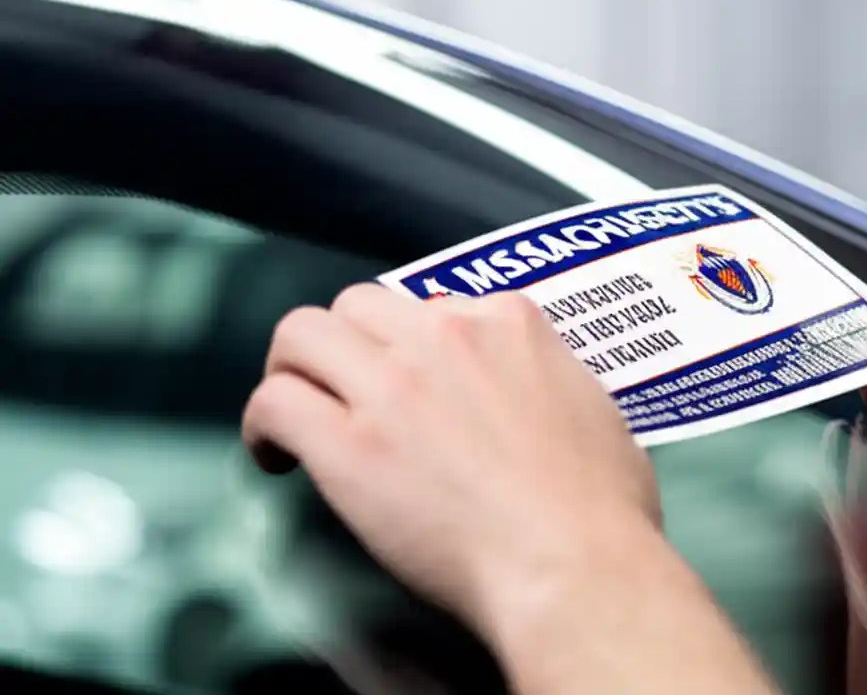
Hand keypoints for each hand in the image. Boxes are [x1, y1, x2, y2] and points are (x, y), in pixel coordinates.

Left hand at [242, 285, 774, 693]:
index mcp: (509, 325)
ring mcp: (393, 388)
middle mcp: (445, 339)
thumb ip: (550, 380)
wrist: (574, 566)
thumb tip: (534, 396)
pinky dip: (264, 426)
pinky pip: (275, 402)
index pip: (434, 302)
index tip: (411, 375)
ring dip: (294, 369)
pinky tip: (276, 455)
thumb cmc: (601, 512)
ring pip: (302, 335)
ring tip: (297, 406)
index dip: (414, 343)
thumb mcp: (595, 409)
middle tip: (345, 386)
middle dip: (347, 344)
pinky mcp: (348, 445)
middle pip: (359, 305)